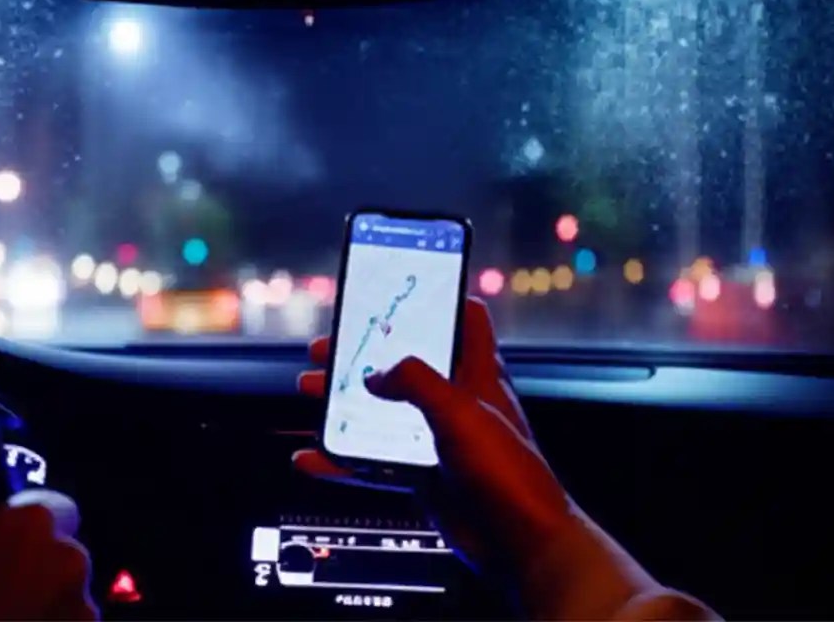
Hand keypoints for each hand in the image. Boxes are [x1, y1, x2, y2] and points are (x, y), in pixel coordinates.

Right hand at [294, 298, 574, 575]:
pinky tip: (314, 456)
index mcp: (478, 374)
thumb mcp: (459, 410)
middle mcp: (458, 402)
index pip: (466, 319)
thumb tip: (377, 375)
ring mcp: (438, 439)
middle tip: (329, 348)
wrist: (521, 543)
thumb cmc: (510, 473)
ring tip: (312, 391)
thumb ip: (414, 382)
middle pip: (405, 364)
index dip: (438, 298)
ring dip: (345, 402)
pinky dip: (341, 459)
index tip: (402, 289)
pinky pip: (373, 461)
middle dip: (364, 353)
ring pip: (382, 411)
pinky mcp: (424, 474)